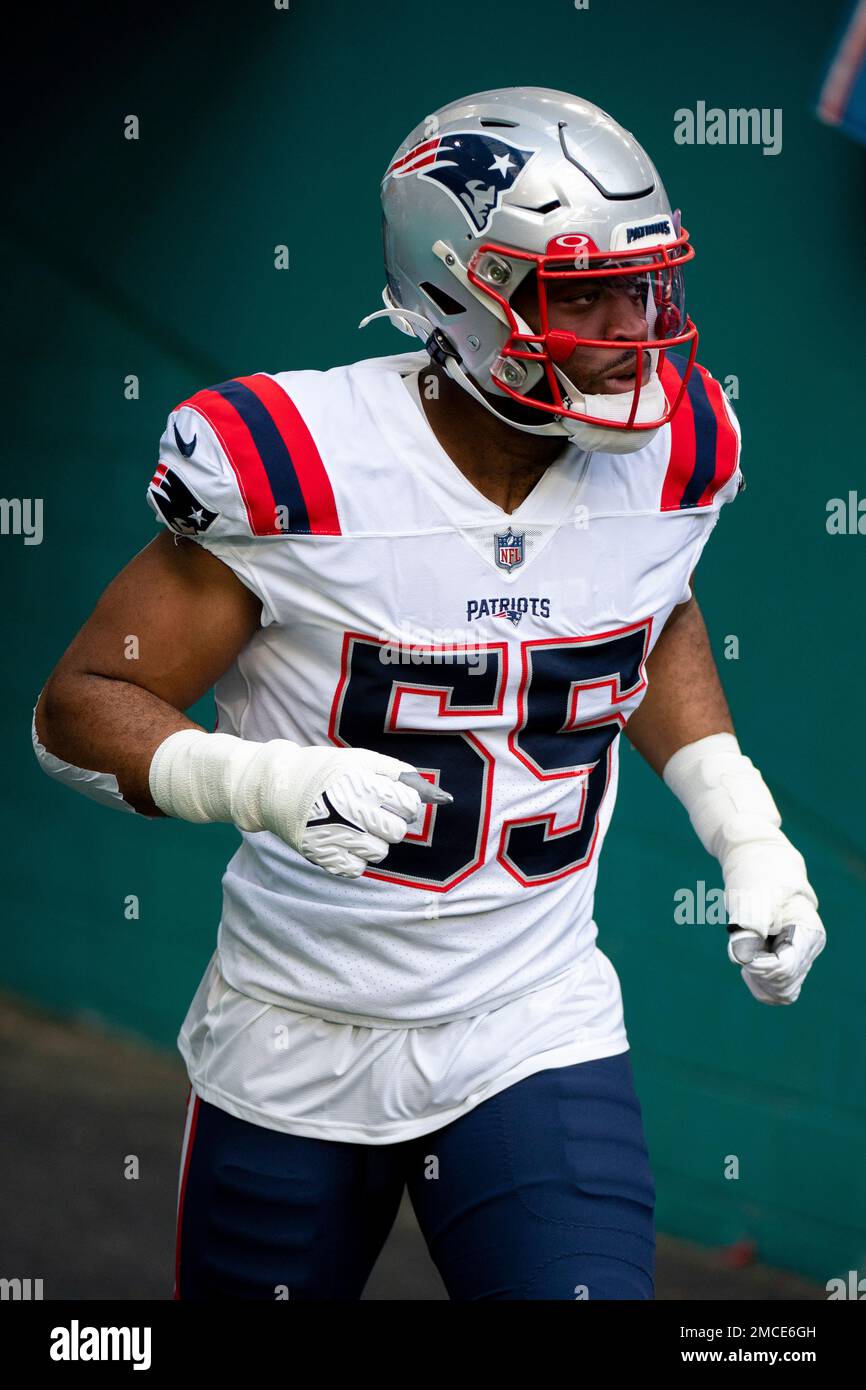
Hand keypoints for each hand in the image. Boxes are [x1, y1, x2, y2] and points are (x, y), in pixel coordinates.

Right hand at [299, 758, 450, 878]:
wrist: (277, 789)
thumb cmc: (326, 771)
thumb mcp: (362, 760)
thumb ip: (402, 775)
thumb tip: (443, 797)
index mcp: (361, 784)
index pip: (409, 805)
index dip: (402, 802)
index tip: (386, 797)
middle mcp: (350, 812)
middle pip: (398, 832)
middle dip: (390, 823)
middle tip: (368, 812)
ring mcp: (336, 838)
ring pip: (380, 852)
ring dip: (372, 841)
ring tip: (351, 824)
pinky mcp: (324, 858)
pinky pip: (358, 868)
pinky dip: (354, 857)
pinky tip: (340, 839)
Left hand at [726, 873, 825, 1005]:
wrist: (758, 865)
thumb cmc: (757, 877)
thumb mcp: (751, 897)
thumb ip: (749, 926)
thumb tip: (741, 957)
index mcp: (809, 934)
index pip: (783, 969)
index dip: (757, 964)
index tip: (742, 945)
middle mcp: (809, 950)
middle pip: (782, 986)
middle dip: (756, 971)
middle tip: (743, 943)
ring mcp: (799, 959)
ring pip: (780, 993)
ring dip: (757, 978)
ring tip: (747, 949)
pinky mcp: (786, 963)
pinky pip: (775, 991)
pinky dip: (757, 982)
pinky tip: (748, 959)